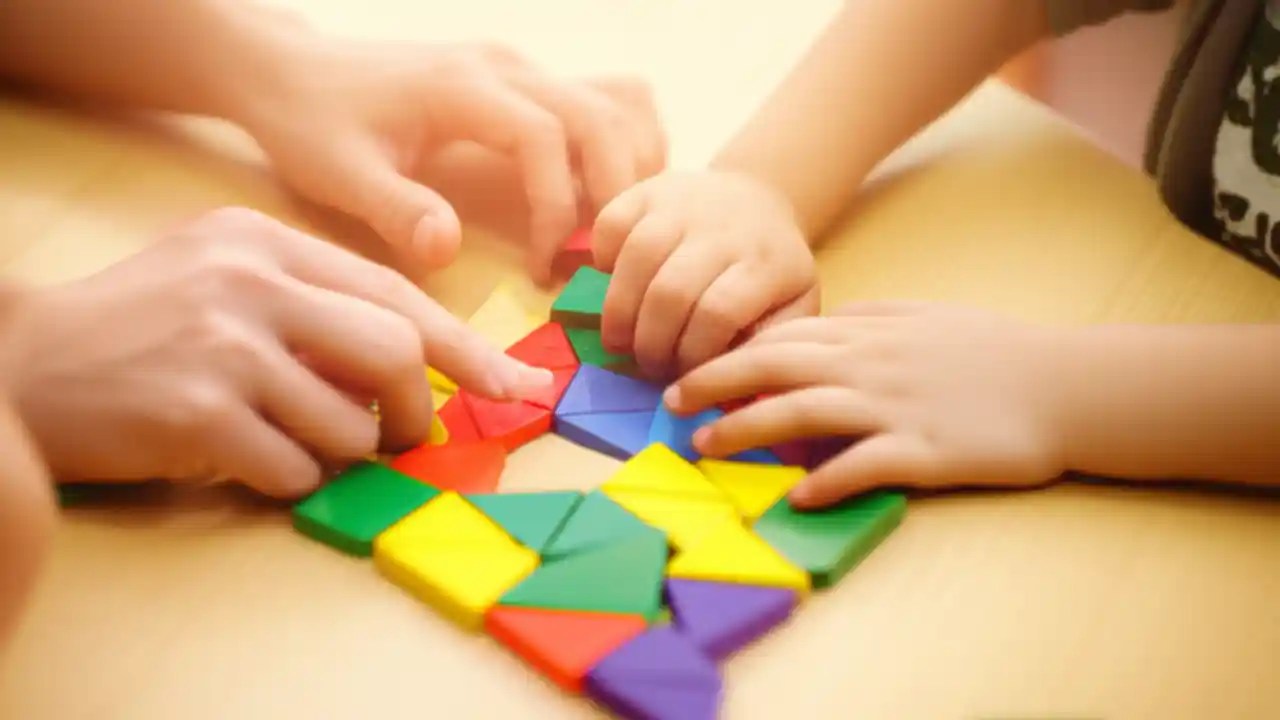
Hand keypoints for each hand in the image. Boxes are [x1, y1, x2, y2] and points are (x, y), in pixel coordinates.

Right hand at [3, 208, 549, 497]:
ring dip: (341, 453)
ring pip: (351, 424)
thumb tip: (418, 365)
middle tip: (399, 435)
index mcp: (267, 243)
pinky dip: (290, 479)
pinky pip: (296, 469)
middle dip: (413, 409)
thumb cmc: (139, 324)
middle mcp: (253, 283)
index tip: (517, 387)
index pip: (398, 295)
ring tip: (291, 441)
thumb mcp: (225, 275)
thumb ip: (314, 303)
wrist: (24, 362)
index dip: (469, 349)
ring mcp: (226, 347)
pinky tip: (247, 460)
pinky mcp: (199, 413)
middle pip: (397, 351)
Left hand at [243, 38, 664, 283]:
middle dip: (617, 192)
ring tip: (610, 232)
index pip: (545, 137)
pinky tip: (602, 199)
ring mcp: (520, 67)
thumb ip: (397, 211)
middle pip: (601, 115)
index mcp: (462, 88)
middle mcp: (505, 67)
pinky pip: (601, 101)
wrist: (292, 68)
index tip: (543, 266)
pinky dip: (621, 148)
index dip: (557, 205)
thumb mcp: (339, 174)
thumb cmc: (311, 123)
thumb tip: (449, 251)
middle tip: (598, 260)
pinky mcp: (523, 79)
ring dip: (631, 166)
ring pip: (615, 102)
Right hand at [593, 171, 818, 378]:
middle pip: (671, 292)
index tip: (686, 377)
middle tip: (649, 368)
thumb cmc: (770, 268)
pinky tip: (614, 286)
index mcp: (766, 263)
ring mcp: (682, 203)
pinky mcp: (646, 190)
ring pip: (636, 259)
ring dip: (619, 314)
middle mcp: (723, 228)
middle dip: (652, 343)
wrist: (757, 198)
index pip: (718, 313)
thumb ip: (767, 344)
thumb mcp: (792, 306)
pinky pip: (610, 225)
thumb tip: (730, 384)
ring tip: (620, 344)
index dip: (692, 354)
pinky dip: (602, 261)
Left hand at [664, 302, 1067, 506]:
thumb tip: (819, 327)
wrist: (1066, 383)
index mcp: (869, 335)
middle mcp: (872, 366)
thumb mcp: (924, 319)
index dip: (730, 353)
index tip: (689, 368)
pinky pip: (866, 465)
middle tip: (671, 401)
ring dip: (750, 429)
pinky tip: (796, 496)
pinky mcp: (926, 450)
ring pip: (806, 411)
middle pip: (777, 367)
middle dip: (716, 382)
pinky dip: (828, 479)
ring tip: (708, 446)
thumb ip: (868, 320)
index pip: (783, 337)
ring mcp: (896, 408)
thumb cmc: (993, 351)